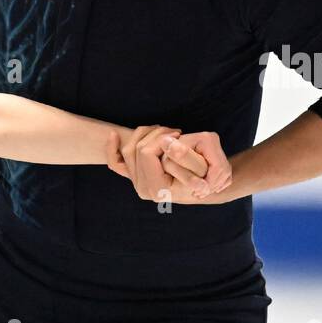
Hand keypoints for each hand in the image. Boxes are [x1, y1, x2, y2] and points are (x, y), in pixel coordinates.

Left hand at [108, 126, 231, 202]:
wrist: (207, 184)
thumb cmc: (207, 174)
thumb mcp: (203, 164)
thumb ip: (186, 156)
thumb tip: (166, 143)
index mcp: (157, 189)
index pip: (146, 153)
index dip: (162, 138)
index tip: (179, 134)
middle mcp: (143, 189)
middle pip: (136, 149)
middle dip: (156, 134)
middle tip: (176, 132)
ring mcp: (138, 184)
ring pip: (128, 150)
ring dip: (146, 135)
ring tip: (167, 134)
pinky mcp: (136, 178)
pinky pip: (117, 163)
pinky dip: (113, 148)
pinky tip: (113, 135)